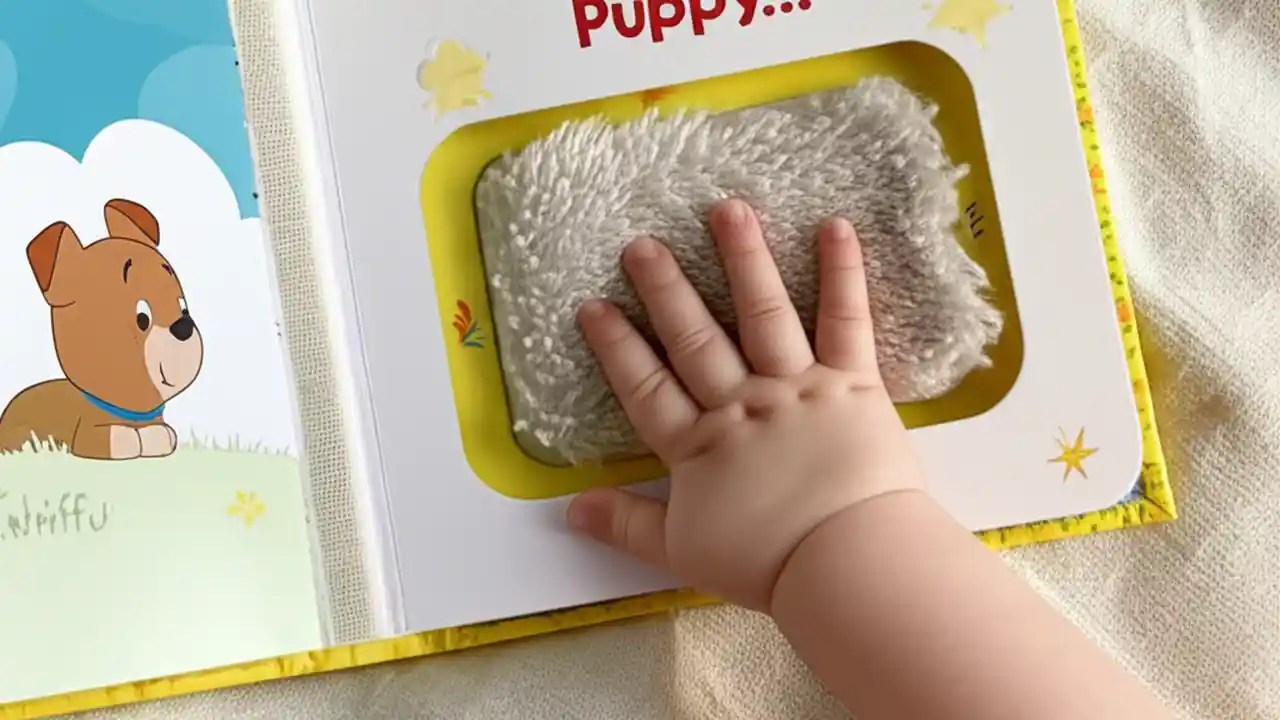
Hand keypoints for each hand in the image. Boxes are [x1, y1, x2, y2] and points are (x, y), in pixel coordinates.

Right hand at [568, 198, 925, 612]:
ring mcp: (795, 387)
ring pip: (763, 313)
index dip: (617, 347)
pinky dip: (842, 273)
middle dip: (665, 289)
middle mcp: (740, 405)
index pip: (646, 387)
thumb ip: (624, 526)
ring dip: (743, 258)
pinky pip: (845, 321)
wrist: (845, 563)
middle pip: (695, 338)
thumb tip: (568, 509)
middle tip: (641, 244)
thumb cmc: (768, 564)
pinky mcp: (852, 383)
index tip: (594, 307)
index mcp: (699, 447)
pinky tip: (835, 228)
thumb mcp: (680, 552)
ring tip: (726, 209)